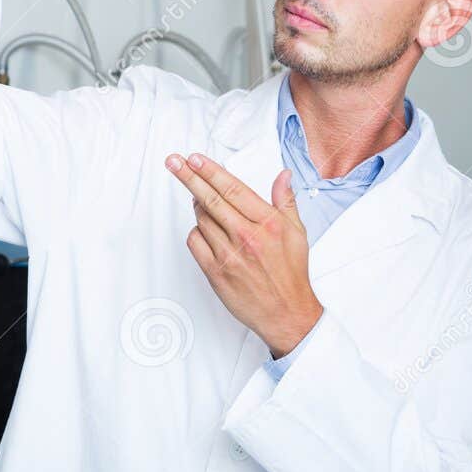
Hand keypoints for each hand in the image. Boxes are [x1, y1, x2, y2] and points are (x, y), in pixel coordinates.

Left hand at [165, 154, 322, 357]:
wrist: (287, 313)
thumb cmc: (291, 273)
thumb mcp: (297, 232)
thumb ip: (285, 201)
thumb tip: (282, 175)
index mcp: (268, 223)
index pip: (233, 188)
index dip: (210, 171)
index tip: (195, 158)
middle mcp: (247, 236)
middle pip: (211, 199)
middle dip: (189, 177)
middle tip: (174, 162)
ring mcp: (229, 255)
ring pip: (201, 220)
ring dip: (198, 208)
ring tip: (204, 203)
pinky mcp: (216, 272)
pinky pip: (195, 242)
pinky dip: (196, 232)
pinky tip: (206, 232)